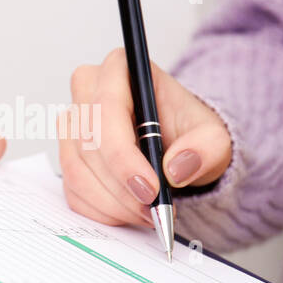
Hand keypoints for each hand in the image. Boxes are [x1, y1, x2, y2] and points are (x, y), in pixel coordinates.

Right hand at [60, 48, 231, 226]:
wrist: (180, 144)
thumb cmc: (190, 131)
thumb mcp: (214, 137)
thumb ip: (205, 148)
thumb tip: (176, 169)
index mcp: (119, 68)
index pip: (106, 110)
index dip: (123, 156)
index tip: (150, 189)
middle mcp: (87, 91)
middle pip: (88, 145)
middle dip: (121, 188)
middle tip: (153, 210)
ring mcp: (72, 124)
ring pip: (77, 172)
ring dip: (113, 203)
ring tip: (147, 213)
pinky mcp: (68, 155)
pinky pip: (73, 191)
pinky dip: (102, 210)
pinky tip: (129, 212)